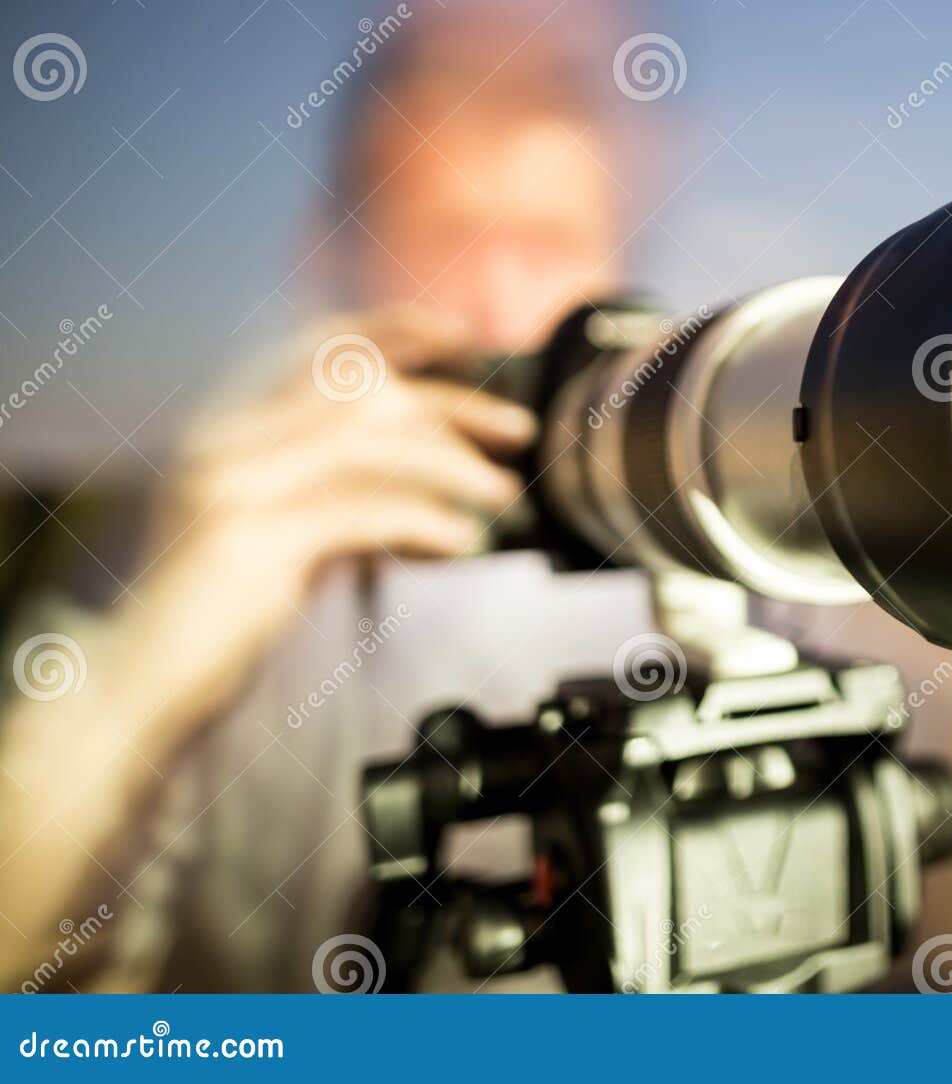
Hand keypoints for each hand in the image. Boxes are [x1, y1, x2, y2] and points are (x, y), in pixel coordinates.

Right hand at [130, 306, 534, 735]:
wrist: (135, 677)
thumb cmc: (213, 613)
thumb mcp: (278, 530)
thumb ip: (331, 491)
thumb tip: (425, 473)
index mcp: (226, 428)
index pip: (316, 349)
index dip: (394, 330)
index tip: (464, 334)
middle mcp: (224, 442)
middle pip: (360, 392)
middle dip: (452, 405)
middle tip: (518, 429)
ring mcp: (232, 488)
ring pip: (367, 443)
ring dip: (451, 465)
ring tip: (502, 493)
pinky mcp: (249, 542)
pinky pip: (360, 511)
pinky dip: (423, 521)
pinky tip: (461, 542)